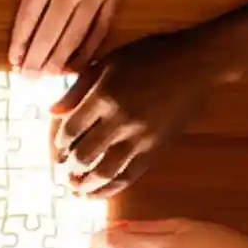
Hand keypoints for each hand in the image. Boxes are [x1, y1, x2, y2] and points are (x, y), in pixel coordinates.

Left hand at [0, 0, 157, 73]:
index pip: (28, 16)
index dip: (19, 41)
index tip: (12, 59)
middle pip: (49, 33)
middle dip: (36, 59)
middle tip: (26, 79)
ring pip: (75, 35)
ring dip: (59, 59)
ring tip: (47, 77)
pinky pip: (102, 27)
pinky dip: (91, 47)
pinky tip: (80, 62)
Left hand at [52, 29, 221, 196]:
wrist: (196, 63)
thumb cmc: (149, 56)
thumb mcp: (107, 62)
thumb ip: (78, 89)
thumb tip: (51, 112)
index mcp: (104, 97)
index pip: (71, 130)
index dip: (60, 144)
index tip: (59, 149)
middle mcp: (120, 121)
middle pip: (84, 155)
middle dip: (69, 167)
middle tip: (63, 171)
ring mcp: (140, 138)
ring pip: (105, 171)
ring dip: (86, 184)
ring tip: (75, 189)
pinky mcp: (157, 148)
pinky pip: (130, 175)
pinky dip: (112, 188)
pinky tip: (100, 192)